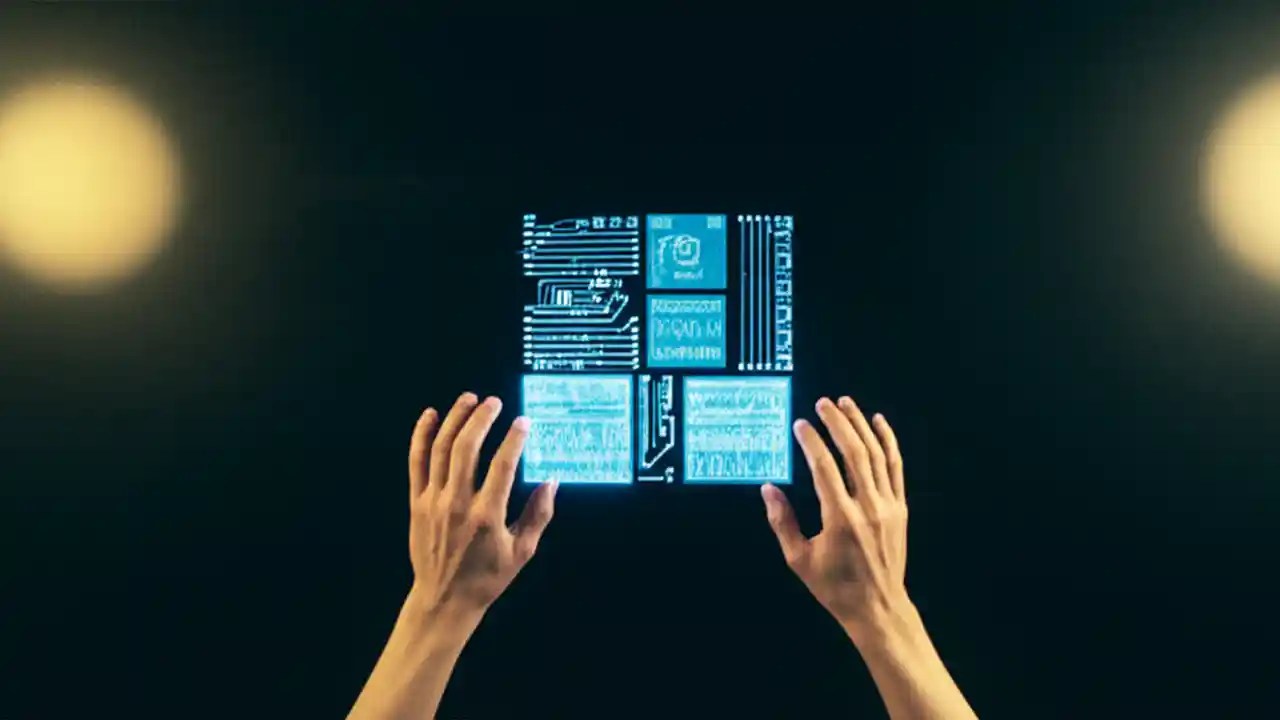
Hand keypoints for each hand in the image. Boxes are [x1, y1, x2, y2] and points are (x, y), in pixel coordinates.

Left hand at [406, 392, 557, 620]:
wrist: (443, 599)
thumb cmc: (487, 578)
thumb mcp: (522, 552)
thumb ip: (539, 514)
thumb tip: (552, 481)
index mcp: (486, 517)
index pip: (502, 466)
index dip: (514, 439)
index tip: (524, 422)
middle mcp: (457, 504)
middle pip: (467, 449)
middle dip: (482, 419)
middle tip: (494, 403)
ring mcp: (433, 501)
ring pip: (441, 449)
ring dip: (455, 419)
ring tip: (469, 399)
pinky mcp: (416, 502)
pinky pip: (416, 461)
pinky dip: (422, 435)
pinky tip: (432, 415)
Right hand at [762, 396, 909, 638]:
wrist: (877, 607)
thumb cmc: (834, 586)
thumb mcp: (799, 560)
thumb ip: (782, 522)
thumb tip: (768, 488)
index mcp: (840, 519)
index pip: (824, 468)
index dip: (811, 442)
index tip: (799, 425)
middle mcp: (867, 507)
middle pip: (853, 453)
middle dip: (837, 423)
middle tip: (822, 403)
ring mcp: (888, 506)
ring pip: (876, 455)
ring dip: (860, 425)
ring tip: (845, 404)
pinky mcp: (900, 508)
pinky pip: (896, 467)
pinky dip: (888, 441)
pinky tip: (878, 422)